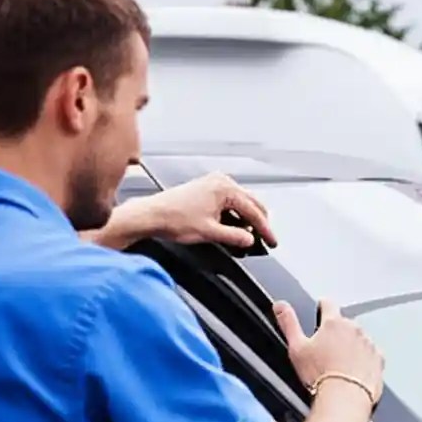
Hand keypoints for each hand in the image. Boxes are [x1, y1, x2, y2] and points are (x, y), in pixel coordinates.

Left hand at [138, 172, 277, 248]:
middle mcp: (220, 181)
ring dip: (247, 217)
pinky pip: (229, 200)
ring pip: (240, 201)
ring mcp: (212, 183)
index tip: (271, 240)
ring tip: (250, 234)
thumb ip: (234, 237)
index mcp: (224, 188)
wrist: (150, 215)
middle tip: (266, 238)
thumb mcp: (210, 232)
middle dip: (259, 221)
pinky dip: (235, 213)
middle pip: (251, 202)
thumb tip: (249, 240)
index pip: (253, 210)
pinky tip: (235, 225)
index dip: (265, 228)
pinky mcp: (205, 188)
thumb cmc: (173, 219)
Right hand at [273, 299, 383, 405]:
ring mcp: (368, 343)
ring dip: (351, 346)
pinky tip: (353, 371)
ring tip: (339, 364)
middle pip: (344, 324)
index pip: (328, 304)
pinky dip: (364, 360)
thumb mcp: (296, 348)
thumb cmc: (320, 375)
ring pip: (359, 339)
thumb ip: (288, 323)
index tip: (321, 308)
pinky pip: (371, 355)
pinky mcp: (378, 359)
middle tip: (326, 350)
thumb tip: (279, 305)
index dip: (322, 306)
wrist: (345, 397)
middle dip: (336, 332)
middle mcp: (354, 329)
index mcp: (333, 323)